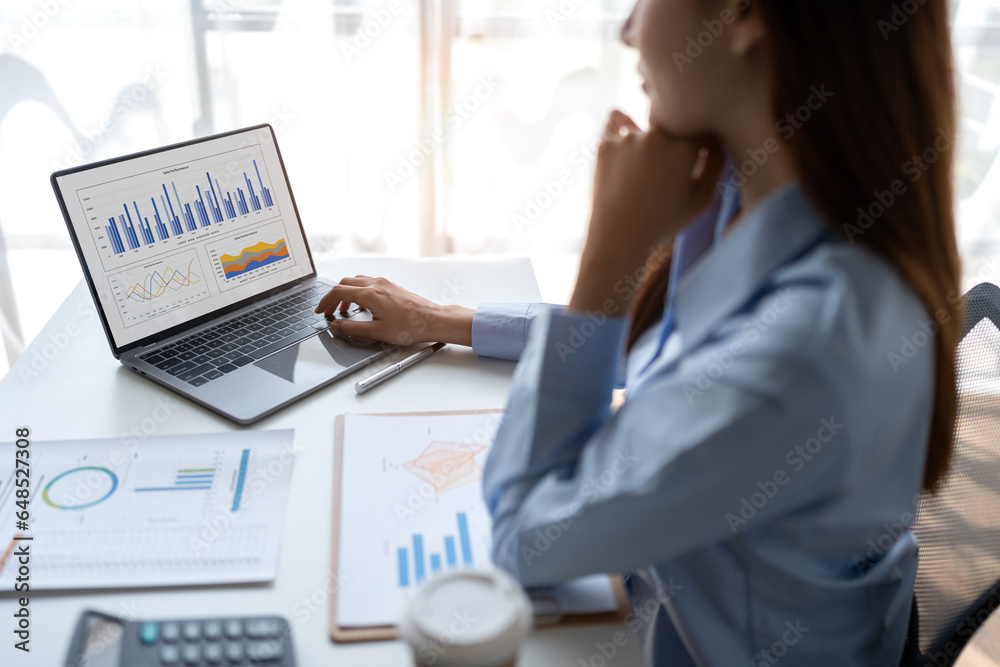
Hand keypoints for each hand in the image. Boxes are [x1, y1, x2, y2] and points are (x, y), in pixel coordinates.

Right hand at [314, 276, 473, 346]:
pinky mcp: (392, 286)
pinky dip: (358, 292)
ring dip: (346, 293)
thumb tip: (337, 325)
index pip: (338, 291)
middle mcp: (376, 284)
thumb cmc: (410, 326)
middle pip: (345, 283)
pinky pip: (368, 283)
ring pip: (357, 281)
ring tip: (344, 309)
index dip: (325, 301)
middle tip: (329, 311)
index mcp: (370, 294)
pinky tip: (362, 305)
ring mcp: (385, 283)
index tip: (320, 310)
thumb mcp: (376, 332)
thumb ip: (352, 328)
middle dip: (333, 297)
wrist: (432, 320)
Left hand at [569, 110, 722, 312]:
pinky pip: (615, 119)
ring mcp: (628, 137)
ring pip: (644, 124)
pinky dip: (621, 124)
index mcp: (685, 148)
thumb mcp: (701, 200)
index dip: (697, 142)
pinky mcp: (604, 143)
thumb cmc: (663, 223)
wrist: (618, 239)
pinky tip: (624, 138)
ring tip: (639, 173)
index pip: (699, 128)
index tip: (692, 158)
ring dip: (645, 139)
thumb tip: (717, 138)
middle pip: (671, 124)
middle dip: (672, 141)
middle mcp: (658, 135)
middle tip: (662, 171)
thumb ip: (716, 164)